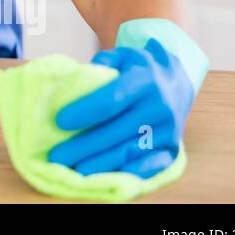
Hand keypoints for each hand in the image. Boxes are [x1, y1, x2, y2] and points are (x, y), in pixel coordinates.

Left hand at [47, 38, 195, 177]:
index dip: (85, 112)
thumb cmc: (139, 69)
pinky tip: (106, 179)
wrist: (177, 82)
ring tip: (75, 170)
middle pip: (116, 131)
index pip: (111, 100)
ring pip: (129, 151)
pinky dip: (127, 173)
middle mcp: (159, 107)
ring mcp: (168, 131)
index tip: (59, 121)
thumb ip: (101, 64)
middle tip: (57, 156)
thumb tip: (76, 81)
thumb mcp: (123, 55)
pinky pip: (149, 166)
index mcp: (145, 81)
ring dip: (100, 163)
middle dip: (84, 146)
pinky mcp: (172, 150)